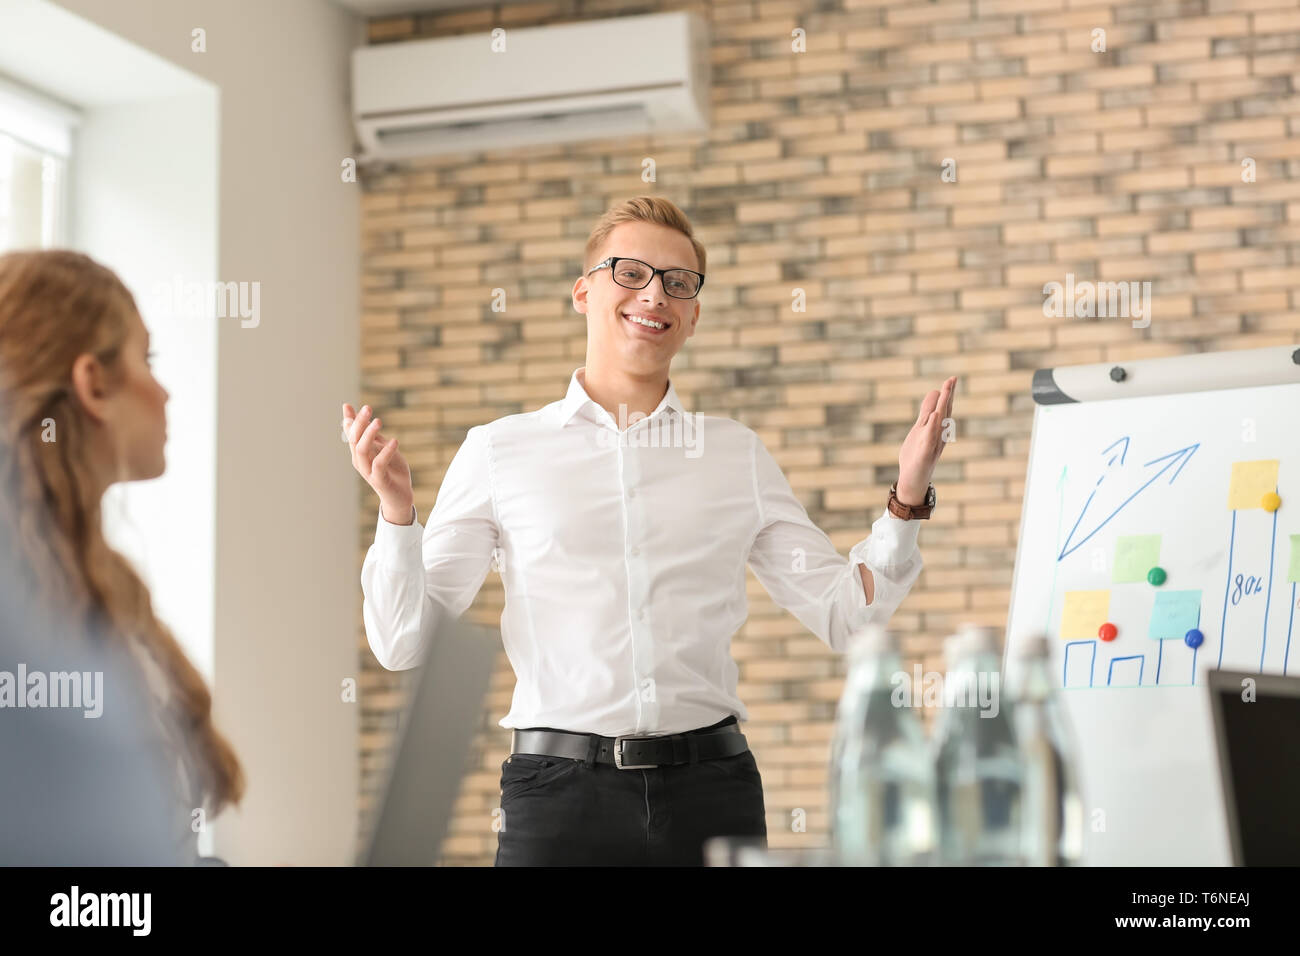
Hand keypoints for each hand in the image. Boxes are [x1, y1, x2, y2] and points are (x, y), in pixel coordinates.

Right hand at [343, 403, 413, 523]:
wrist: (400, 496)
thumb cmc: (391, 470)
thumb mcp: (383, 448)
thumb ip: (373, 434)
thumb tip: (363, 416)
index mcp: (359, 452)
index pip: (350, 434)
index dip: (349, 420)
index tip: (348, 405)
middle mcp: (360, 461)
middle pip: (354, 439)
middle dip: (359, 423)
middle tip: (368, 408)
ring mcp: (367, 471)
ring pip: (362, 450)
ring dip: (369, 434)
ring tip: (379, 421)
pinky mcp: (379, 480)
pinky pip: (378, 464)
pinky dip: (385, 452)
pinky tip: (395, 441)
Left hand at [897, 376, 955, 505]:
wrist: (912, 479)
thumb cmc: (916, 454)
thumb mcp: (920, 428)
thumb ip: (926, 411)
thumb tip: (934, 392)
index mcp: (937, 428)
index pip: (944, 407)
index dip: (948, 394)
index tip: (952, 379)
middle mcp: (938, 435)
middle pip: (945, 412)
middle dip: (948, 396)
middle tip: (953, 379)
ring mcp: (932, 443)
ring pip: (939, 422)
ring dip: (943, 406)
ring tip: (945, 390)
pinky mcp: (924, 453)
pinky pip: (930, 438)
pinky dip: (933, 426)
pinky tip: (934, 416)